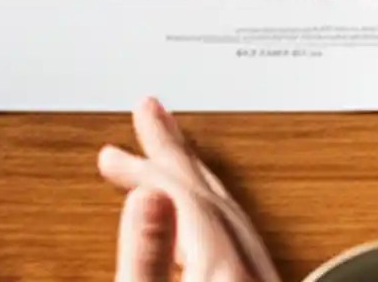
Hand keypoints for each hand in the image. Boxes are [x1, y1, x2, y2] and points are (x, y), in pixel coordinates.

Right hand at [99, 98, 278, 281]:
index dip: (147, 168)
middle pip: (216, 196)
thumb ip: (147, 255)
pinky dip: (209, 214)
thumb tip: (146, 195)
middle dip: (175, 153)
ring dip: (193, 178)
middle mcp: (258, 274)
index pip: (188, 197)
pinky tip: (189, 214)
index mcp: (229, 270)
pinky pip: (237, 240)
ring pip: (232, 216)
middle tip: (150, 113)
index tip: (114, 155)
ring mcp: (263, 281)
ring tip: (169, 150)